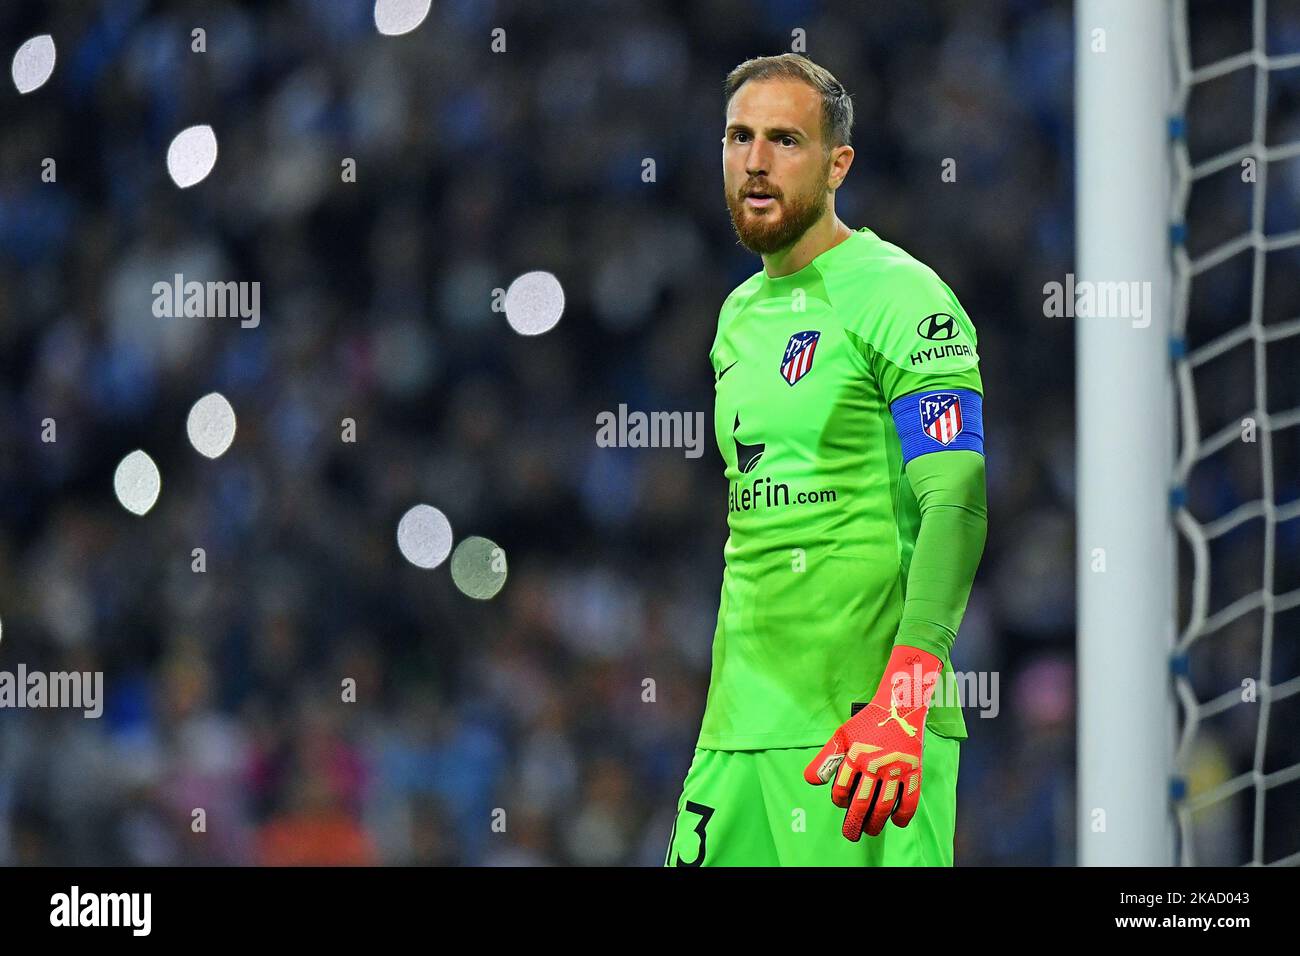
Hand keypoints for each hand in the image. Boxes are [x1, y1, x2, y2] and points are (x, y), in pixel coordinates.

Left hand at [803, 645, 942, 840]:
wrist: (898, 708)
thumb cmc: (867, 723)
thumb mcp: (841, 736)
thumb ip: (825, 759)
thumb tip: (810, 782)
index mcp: (855, 756)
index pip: (842, 789)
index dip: (839, 800)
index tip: (841, 803)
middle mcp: (874, 764)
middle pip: (861, 803)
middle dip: (853, 823)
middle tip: (850, 835)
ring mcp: (895, 769)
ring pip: (884, 806)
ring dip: (876, 823)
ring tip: (871, 831)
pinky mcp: (913, 771)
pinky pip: (910, 800)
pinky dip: (903, 815)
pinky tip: (896, 822)